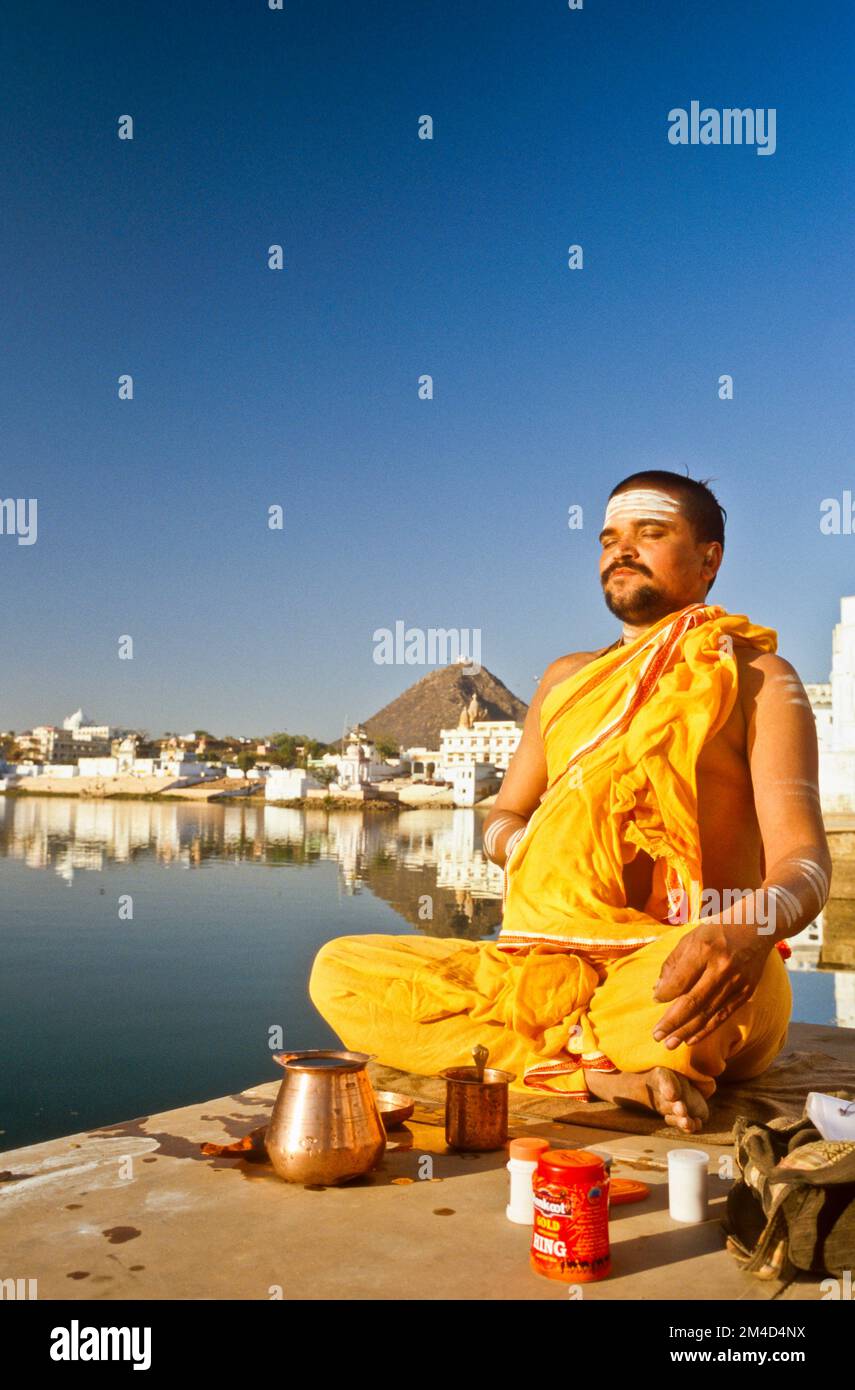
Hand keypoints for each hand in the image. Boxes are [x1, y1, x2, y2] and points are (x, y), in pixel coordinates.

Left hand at [652, 921, 772, 1047]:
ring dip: (686, 1031)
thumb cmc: (717, 930)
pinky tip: (691, 1039)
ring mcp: (736, 982)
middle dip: (672, 1022)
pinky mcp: (746, 992)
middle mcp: (721, 968)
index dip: (665, 994)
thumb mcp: (691, 937)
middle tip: (656, 1035)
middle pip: (693, 1002)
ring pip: (708, 1013)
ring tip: (669, 1044)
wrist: (757, 926)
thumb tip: (659, 991)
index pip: (680, 980)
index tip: (655, 1000)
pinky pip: (723, 1016)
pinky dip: (706, 1030)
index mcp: (704, 949)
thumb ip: (673, 963)